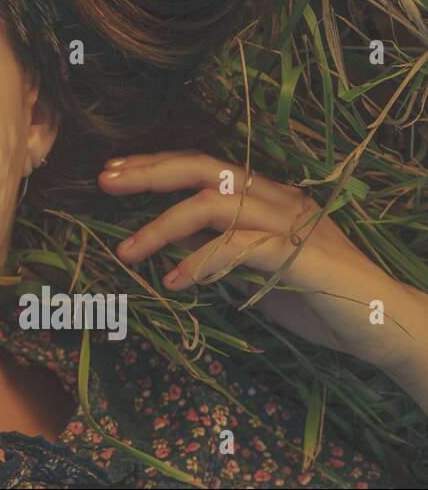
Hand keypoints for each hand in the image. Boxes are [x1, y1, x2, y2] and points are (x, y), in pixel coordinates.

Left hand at [98, 149, 427, 383]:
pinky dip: (199, 262)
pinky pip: (238, 247)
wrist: (384, 325)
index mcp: (268, 196)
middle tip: (104, 182)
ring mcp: (291, 222)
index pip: (204, 166)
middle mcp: (279, 198)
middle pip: (204, 168)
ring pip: (214, 204)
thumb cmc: (320, 298)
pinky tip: (174, 281)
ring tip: (127, 252)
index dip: (157, 164)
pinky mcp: (299, 254)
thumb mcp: (255, 272)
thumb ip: (219, 253)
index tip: (113, 171)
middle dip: (149, 172)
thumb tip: (172, 246)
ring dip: (161, 226)